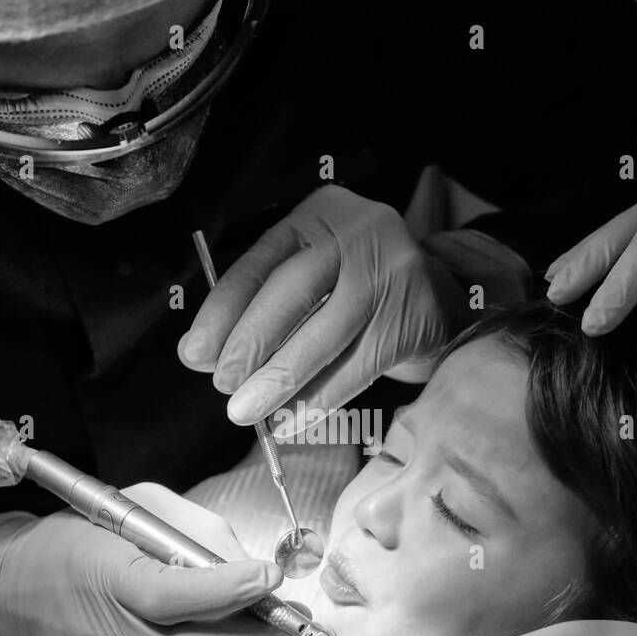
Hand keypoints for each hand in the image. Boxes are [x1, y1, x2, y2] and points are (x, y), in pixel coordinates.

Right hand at [0, 483, 312, 635]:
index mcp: (105, 575)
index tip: (270, 577)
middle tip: (295, 616)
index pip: (170, 595)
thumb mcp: (132, 508)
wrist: (8, 589)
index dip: (226, 589)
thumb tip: (247, 565)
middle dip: (257, 635)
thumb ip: (190, 529)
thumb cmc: (79, 538)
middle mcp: (106, 632)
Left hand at [178, 184, 462, 430]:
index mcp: (318, 215)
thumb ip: (262, 306)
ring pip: (327, 333)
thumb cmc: (357, 289)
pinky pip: (360, 365)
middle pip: (294, 290)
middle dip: (252, 344)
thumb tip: (205, 356)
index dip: (223, 311)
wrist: (440, 295)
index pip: (260, 262)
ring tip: (247, 411)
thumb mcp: (311, 276)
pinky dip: (322, 398)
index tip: (196, 354)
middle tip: (223, 385)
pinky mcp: (417, 313)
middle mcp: (358, 232)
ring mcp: (394, 270)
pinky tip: (292, 420)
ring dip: (282, 380)